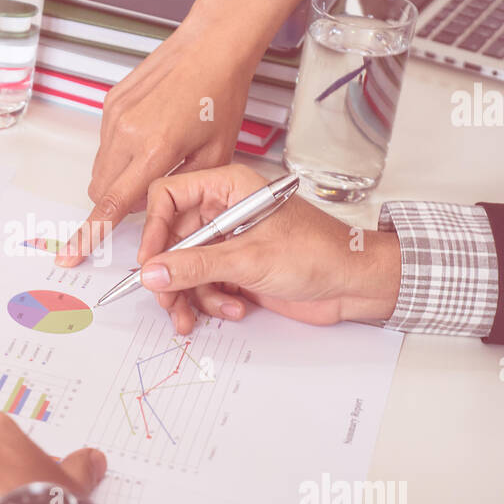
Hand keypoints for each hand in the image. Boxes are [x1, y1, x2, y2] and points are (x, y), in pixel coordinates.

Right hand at [57, 0, 331, 266]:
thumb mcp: (216, 154)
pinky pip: (105, 143)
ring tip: (156, 158)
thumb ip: (184, 193)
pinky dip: (122, 152)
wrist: (212, 45)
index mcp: (155, 148)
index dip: (90, 234)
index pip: (113, 204)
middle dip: (116, 204)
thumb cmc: (221, 94)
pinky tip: (151, 135)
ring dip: (120, 178)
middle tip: (148, 197)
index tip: (72, 253)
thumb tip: (167, 219)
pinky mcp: (111, 102)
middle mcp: (127, 131)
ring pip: (101, 168)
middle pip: (101, 190)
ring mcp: (115, 115)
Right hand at [137, 164, 401, 334]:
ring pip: (185, 267)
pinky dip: (211, 303)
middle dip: (170, 274)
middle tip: (167, 299)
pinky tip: (234, 309)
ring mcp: (230, 242)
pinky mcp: (236, 269)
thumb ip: (196, 266)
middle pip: (172, 239)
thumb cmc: (319, 253)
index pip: (169, 196)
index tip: (150, 261)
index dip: (153, 229)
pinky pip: (204, 285)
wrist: (354, 284)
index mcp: (228, 188)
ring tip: (195, 315)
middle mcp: (224, 212)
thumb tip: (153, 271)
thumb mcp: (249, 259)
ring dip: (189, 295)